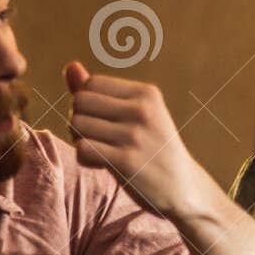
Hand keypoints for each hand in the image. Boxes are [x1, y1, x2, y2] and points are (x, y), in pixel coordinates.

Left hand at [65, 61, 209, 215]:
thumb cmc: (153, 148)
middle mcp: (142, 110)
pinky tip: (101, 165)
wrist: (183, 188)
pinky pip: (82, 149)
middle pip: (79, 102)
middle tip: (98, 138)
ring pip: (77, 125)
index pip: (91, 83)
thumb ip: (101, 92)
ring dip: (80, 141)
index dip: (88, 102)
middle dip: (79, 120)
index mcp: (147, 93)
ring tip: (101, 151)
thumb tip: (71, 66)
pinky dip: (85, 159)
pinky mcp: (127, 162)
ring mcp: (135, 136)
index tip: (103, 122)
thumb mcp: (136, 115)